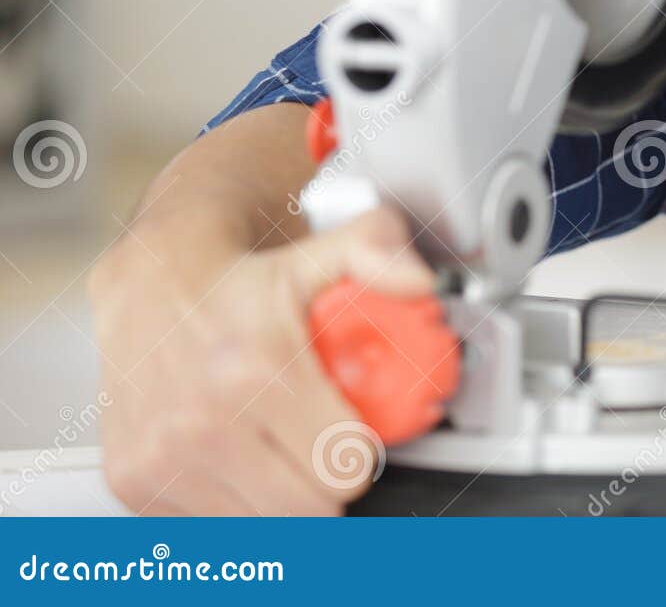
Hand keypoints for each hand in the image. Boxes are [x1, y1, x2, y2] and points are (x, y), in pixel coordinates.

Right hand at [90, 206, 433, 515]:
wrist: (151, 276)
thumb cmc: (240, 275)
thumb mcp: (323, 251)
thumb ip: (381, 256)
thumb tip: (419, 280)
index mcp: (256, 368)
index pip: (343, 466)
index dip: (360, 451)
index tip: (355, 431)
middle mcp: (202, 419)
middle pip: (307, 510)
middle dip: (327, 480)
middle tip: (322, 446)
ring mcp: (161, 456)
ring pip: (260, 527)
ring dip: (280, 496)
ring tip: (279, 447)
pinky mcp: (133, 480)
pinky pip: (209, 526)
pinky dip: (231, 502)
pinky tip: (236, 456)